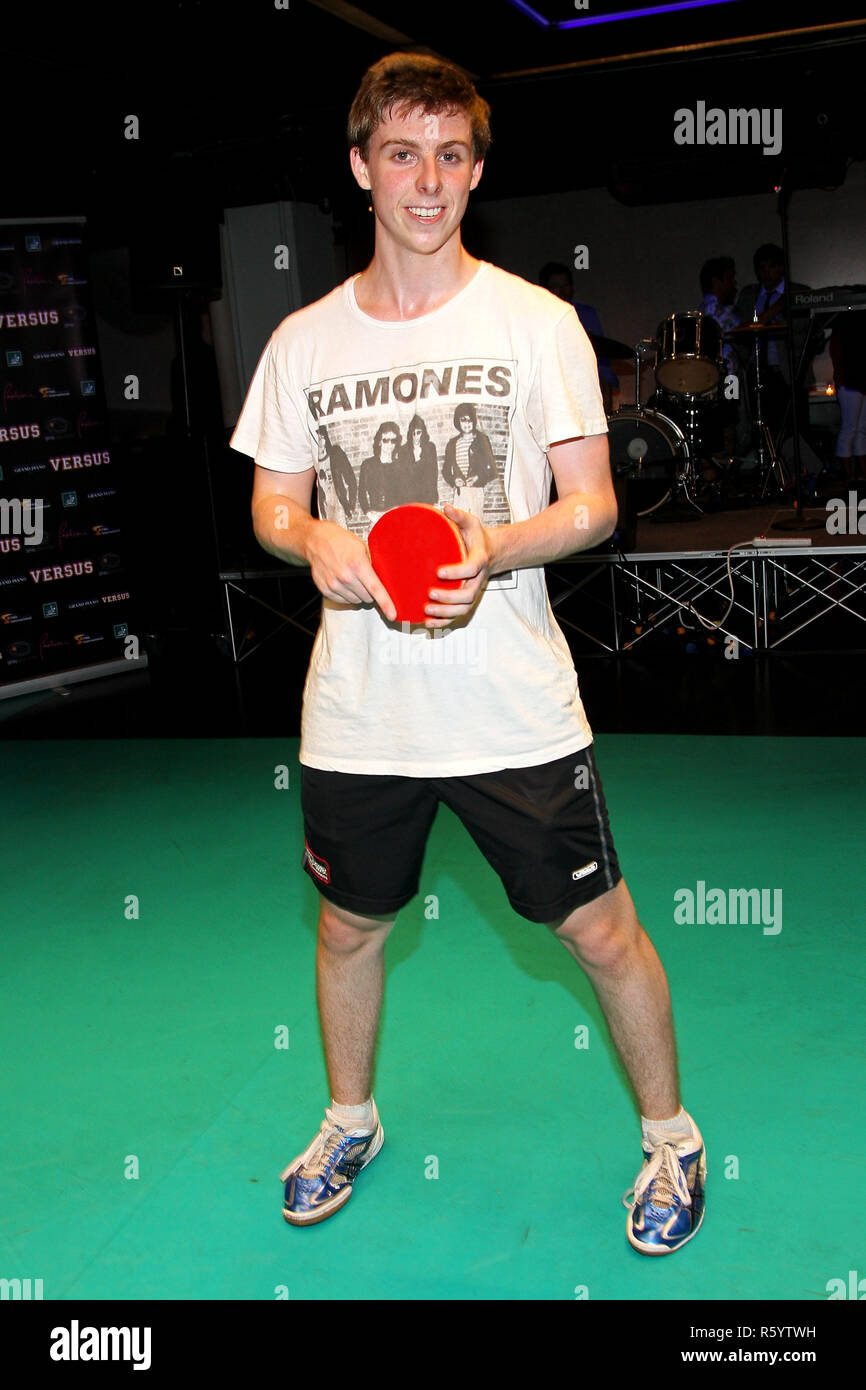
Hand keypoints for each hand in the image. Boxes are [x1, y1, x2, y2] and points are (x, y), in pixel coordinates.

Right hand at [305, 519, 396, 621]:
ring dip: (357, 594)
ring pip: (355, 601)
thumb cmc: (340, 541)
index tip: (392, 614)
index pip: (375, 589)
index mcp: (357, 564)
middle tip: (365, 580)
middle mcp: (345, 576)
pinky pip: (343, 601)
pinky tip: (343, 583)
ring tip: (352, 579)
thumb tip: (384, 580)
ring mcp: (334, 584)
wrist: (316, 540)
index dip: (386, 603)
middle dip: (369, 592)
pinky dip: (346, 595)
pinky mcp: (325, 589)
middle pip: (367, 597)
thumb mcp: (362, 547)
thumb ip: (372, 564)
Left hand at [423, 503, 491, 628]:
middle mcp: (478, 579)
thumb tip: (445, 507)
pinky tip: (428, 623)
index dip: (457, 572)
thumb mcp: (471, 523)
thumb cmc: (477, 538)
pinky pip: (457, 615)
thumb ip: (458, 516)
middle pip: (468, 595)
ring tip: (427, 610)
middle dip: (449, 598)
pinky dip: (444, 622)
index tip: (439, 571)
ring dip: (445, 614)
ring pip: (463, 609)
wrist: (491, 552)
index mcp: (479, 560)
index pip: (471, 568)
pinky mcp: (466, 600)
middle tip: (430, 593)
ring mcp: (472, 591)